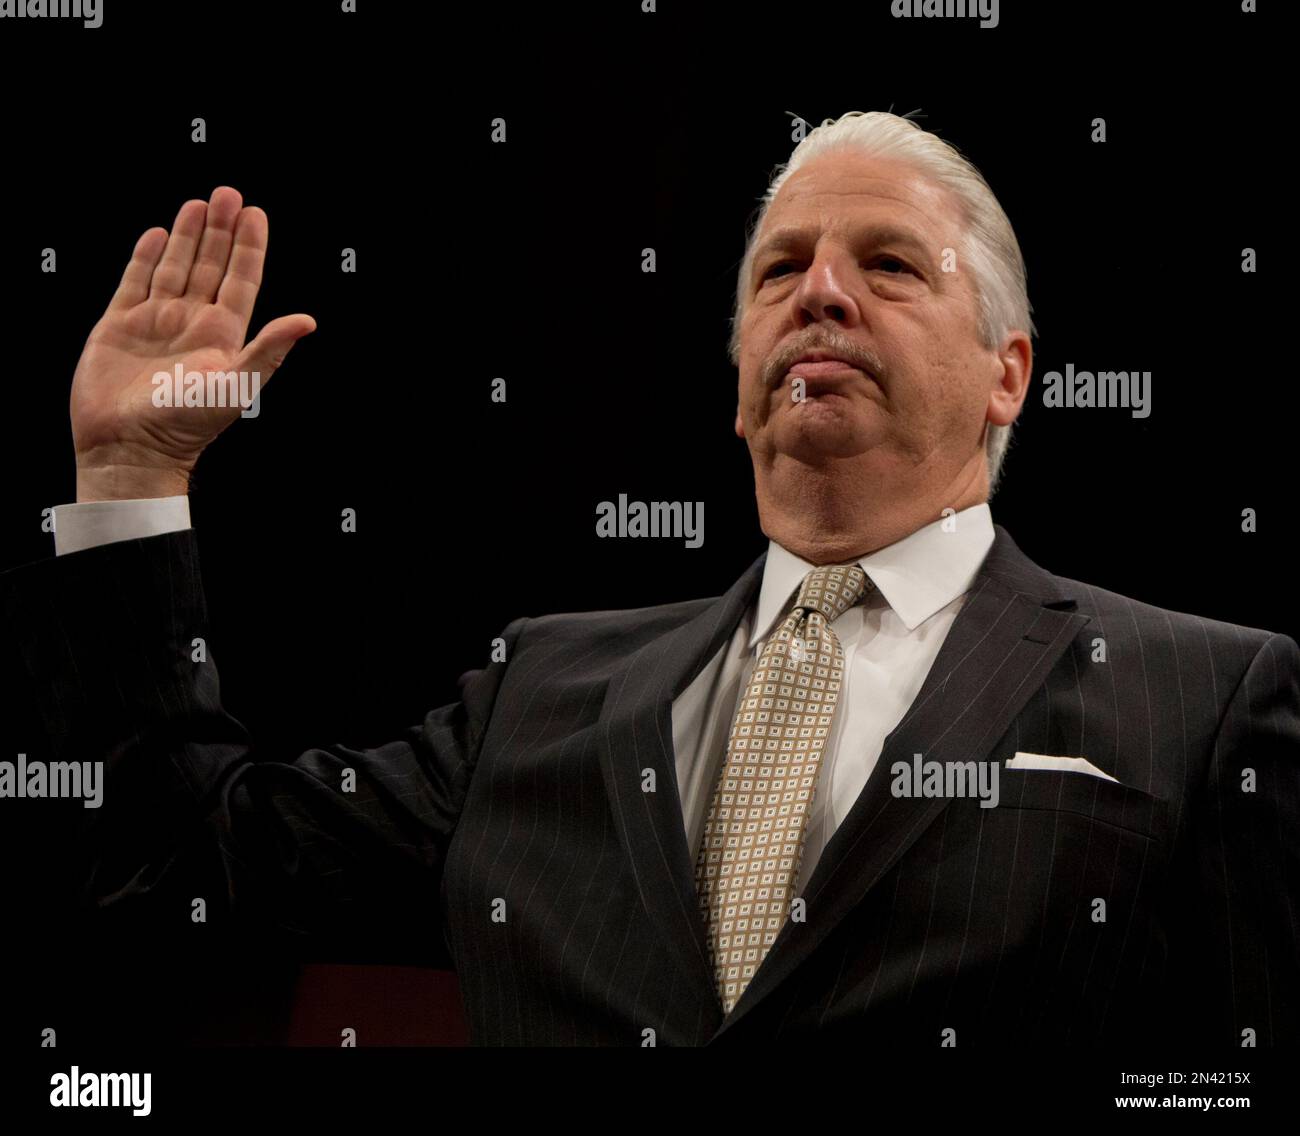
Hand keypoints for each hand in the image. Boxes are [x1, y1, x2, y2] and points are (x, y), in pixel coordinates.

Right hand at [71, 186, 315, 500]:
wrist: (129, 447)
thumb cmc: (185, 424)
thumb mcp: (236, 385)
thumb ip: (269, 350)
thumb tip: (308, 321)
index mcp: (222, 336)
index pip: (241, 280)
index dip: (249, 247)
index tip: (255, 213)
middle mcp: (191, 324)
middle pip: (209, 266)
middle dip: (219, 230)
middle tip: (227, 193)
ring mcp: (155, 322)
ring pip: (174, 268)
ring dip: (186, 236)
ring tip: (197, 204)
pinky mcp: (118, 326)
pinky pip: (134, 282)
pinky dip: (145, 258)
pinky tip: (156, 234)